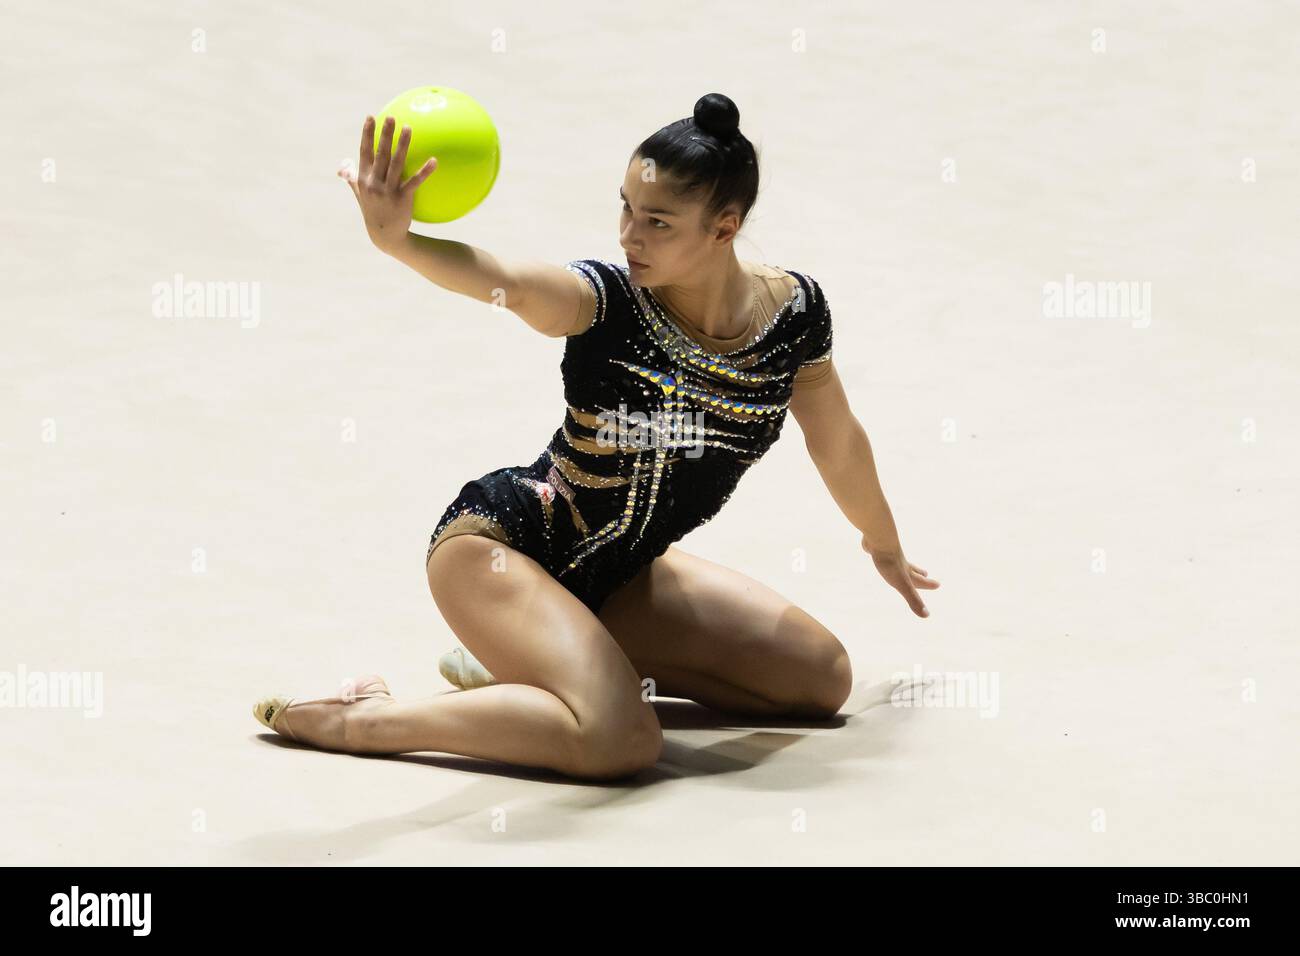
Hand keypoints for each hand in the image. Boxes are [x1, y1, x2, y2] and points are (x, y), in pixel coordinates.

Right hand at [338, 115, 436, 252]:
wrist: (384, 235)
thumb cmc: (372, 211)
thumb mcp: (358, 194)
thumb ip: (351, 178)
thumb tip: (342, 166)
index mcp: (363, 178)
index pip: (364, 151)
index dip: (367, 134)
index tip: (371, 117)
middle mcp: (374, 182)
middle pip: (380, 154)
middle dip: (385, 134)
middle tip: (391, 117)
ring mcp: (388, 191)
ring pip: (396, 163)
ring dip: (402, 145)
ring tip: (409, 128)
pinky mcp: (402, 199)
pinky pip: (414, 182)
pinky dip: (424, 171)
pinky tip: (434, 160)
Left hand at [867, 546, 939, 617]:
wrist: (879, 539)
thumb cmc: (890, 563)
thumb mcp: (902, 584)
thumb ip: (913, 599)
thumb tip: (927, 616)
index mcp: (907, 572)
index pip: (919, 581)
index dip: (928, 584)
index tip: (938, 584)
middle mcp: (900, 563)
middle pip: (912, 569)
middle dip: (919, 573)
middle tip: (925, 573)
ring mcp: (889, 555)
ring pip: (899, 560)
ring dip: (903, 564)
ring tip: (903, 565)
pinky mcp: (877, 548)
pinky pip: (882, 552)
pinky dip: (884, 554)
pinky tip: (878, 553)